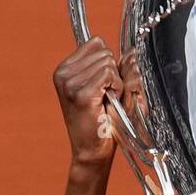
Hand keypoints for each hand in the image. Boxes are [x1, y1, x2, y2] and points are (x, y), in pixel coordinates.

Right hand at [53, 37, 122, 167]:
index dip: (108, 64)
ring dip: (116, 83)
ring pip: (108, 62)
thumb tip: (132, 52)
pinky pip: (110, 74)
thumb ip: (122, 68)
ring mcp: (69, 83)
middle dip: (114, 73)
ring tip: (107, 102)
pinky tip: (108, 104)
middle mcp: (63, 73)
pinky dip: (117, 88)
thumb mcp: (112, 89)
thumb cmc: (104, 122)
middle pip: (104, 51)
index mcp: (65, 68)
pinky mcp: (80, 94)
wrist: (93, 152)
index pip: (96, 43)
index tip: (103, 86)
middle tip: (107, 97)